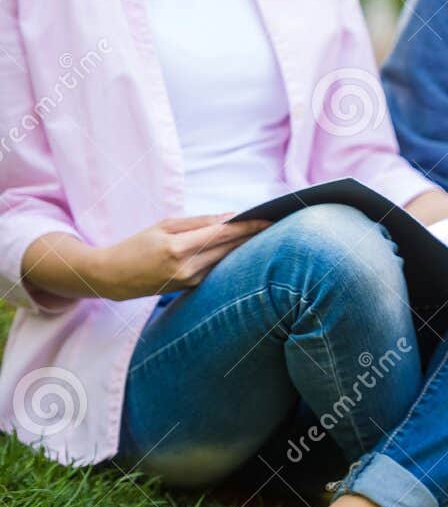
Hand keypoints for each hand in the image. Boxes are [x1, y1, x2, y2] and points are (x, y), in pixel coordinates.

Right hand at [88, 214, 270, 300]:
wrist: (113, 277)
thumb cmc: (138, 244)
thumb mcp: (165, 225)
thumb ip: (199, 222)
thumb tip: (230, 217)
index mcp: (178, 247)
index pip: (222, 234)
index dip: (248, 227)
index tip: (269, 219)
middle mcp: (187, 267)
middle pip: (230, 249)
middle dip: (253, 236)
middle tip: (276, 224)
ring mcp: (190, 281)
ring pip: (226, 261)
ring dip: (245, 248)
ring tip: (264, 235)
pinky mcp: (191, 288)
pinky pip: (217, 270)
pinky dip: (230, 258)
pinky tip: (241, 250)